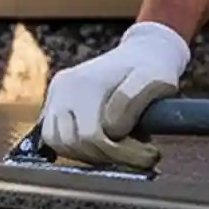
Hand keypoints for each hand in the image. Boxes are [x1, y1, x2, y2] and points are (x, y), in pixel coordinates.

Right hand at [39, 21, 189, 169]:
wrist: (143, 52)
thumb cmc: (154, 68)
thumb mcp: (156, 80)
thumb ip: (132, 102)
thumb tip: (111, 130)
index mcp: (87, 83)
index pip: (91, 136)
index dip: (121, 152)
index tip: (151, 152)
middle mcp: (64, 88)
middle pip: (71, 143)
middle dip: (106, 156)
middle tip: (136, 154)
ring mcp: (54, 95)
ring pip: (57, 143)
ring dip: (88, 155)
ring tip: (117, 149)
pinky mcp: (52, 103)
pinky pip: (52, 137)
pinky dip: (74, 148)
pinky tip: (100, 145)